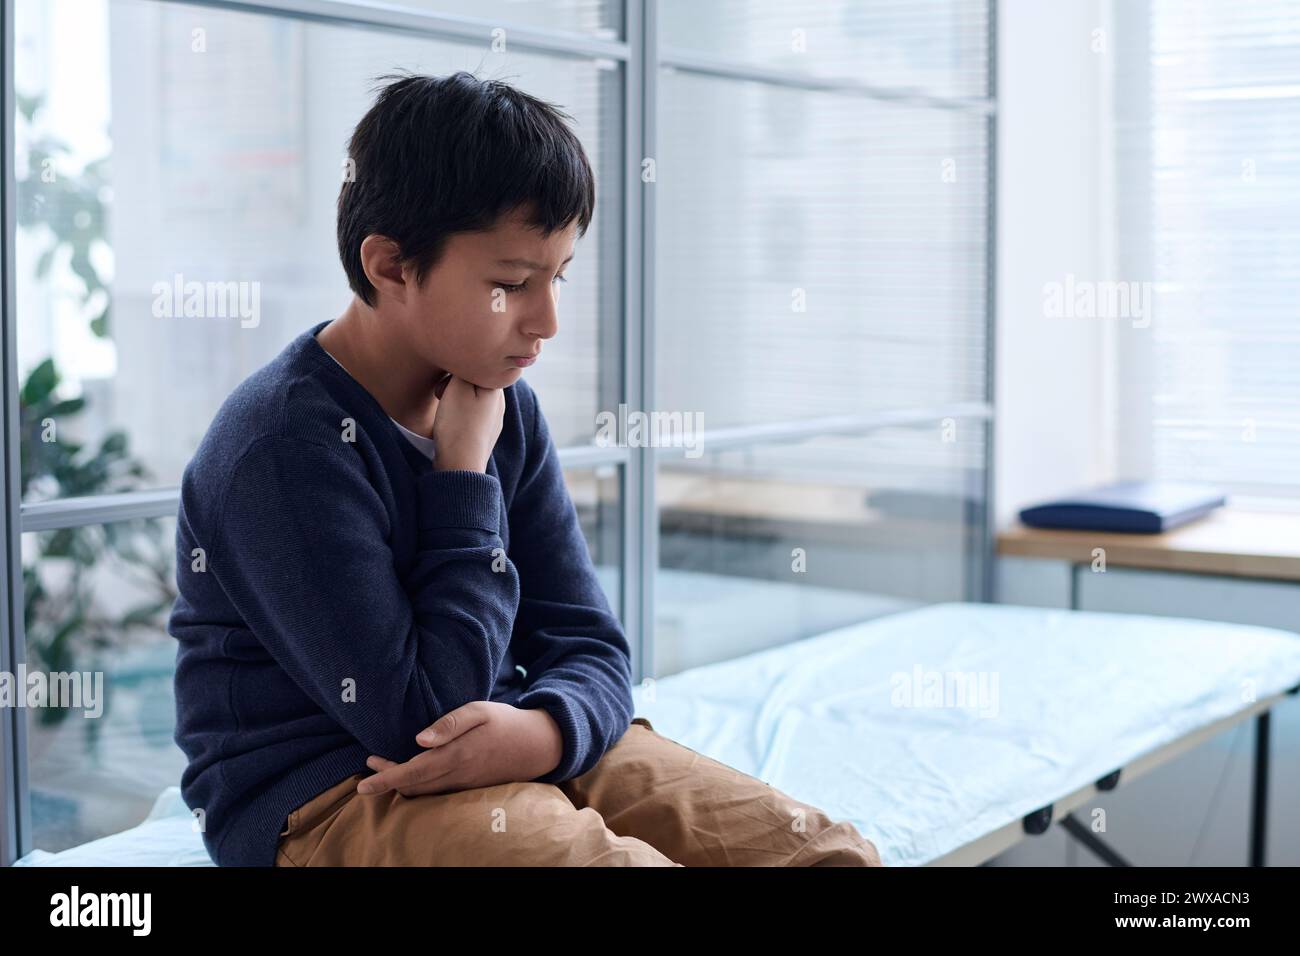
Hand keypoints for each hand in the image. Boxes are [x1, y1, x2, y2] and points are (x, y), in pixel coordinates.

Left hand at [356, 700, 562, 796]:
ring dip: (401, 784)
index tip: (364, 783)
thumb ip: (449, 723)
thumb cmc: (505, 722)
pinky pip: (436, 793)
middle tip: (370, 765)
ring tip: (384, 768)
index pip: (412, 772)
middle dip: (388, 779)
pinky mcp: (468, 788)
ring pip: (423, 793)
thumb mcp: (479, 711)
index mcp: (456, 755)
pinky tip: (412, 774)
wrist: (537, 745)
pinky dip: (418, 787)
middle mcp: (457, 776)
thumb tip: (418, 739)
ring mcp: (463, 785)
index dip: (386, 778)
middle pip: (413, 786)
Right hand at [431, 374, 504, 473]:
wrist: (461, 465)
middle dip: (455, 384)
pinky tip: (450, 425)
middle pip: (474, 382)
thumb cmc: (458, 425)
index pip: (478, 365)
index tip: (446, 381)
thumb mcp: (457, 387)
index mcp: (496, 389)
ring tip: (444, 410)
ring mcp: (493, 420)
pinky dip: (459, 415)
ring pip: (471, 398)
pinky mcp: (484, 434)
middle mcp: (499, 404)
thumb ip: (464, 369)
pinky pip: (471, 415)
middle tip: (441, 395)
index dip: (457, 370)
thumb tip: (467, 361)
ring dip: (455, 399)